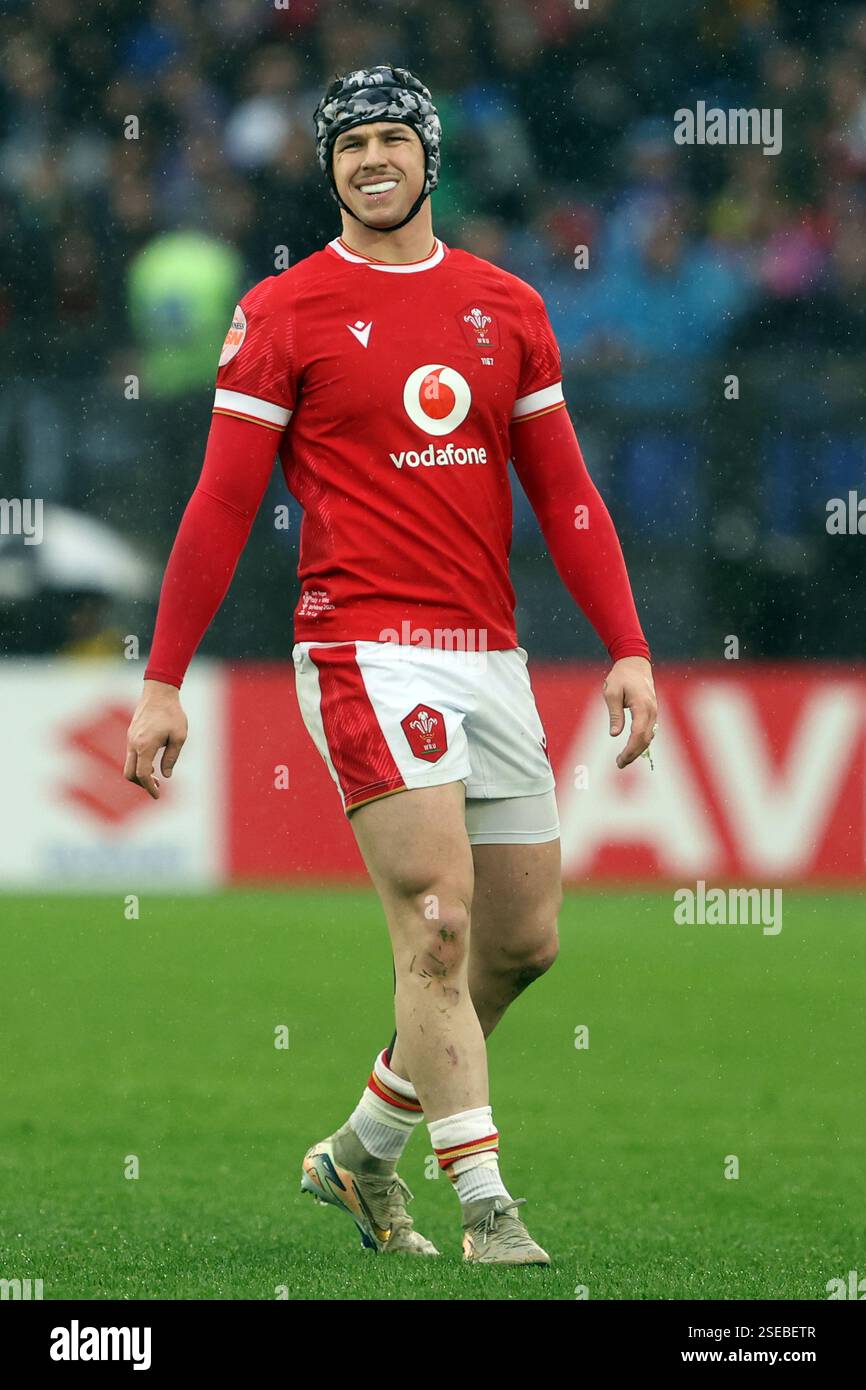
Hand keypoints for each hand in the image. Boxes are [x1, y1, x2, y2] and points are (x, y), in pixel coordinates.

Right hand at [123, 679, 187, 798]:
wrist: (159, 693)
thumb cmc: (172, 714)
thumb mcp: (179, 737)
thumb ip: (171, 757)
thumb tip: (166, 775)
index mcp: (145, 746)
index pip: (143, 775)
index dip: (150, 788)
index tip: (158, 796)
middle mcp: (133, 744)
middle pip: (129, 774)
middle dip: (141, 784)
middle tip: (157, 788)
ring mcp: (130, 739)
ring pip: (129, 764)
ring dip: (140, 774)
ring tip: (156, 778)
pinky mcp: (131, 734)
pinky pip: (131, 755)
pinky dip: (139, 764)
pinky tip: (151, 763)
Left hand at [603, 656, 656, 768]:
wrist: (634, 664)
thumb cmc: (621, 677)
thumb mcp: (612, 693)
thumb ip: (615, 714)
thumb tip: (614, 734)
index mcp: (642, 705)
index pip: (638, 734)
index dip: (630, 749)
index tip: (620, 759)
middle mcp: (652, 711)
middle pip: (645, 739)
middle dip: (633, 754)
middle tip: (619, 764)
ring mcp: (654, 712)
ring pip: (649, 737)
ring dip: (637, 750)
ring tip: (623, 759)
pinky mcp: (652, 713)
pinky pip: (649, 731)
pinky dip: (641, 742)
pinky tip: (631, 749)